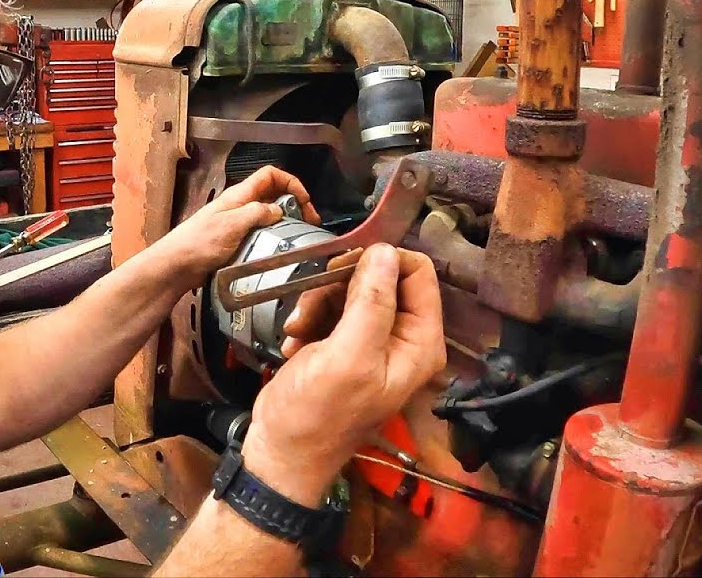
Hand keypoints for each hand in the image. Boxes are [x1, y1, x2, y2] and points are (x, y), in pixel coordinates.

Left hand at [148, 166, 318, 292]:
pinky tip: (278, 250)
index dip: (291, 182)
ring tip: (299, 236)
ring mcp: (237, 224)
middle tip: (309, 221)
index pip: (270, 175)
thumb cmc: (197, 244)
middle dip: (294, 204)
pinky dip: (273, 238)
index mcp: (238, 196)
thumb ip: (257, 213)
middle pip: (273, 194)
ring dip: (286, 222)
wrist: (176, 267)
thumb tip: (279, 210)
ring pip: (268, 215)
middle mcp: (239, 206)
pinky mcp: (235, 242)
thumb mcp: (231, 224)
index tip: (305, 201)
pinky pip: (260, 234)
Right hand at [241, 244, 445, 506]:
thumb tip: (384, 251)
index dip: (380, 262)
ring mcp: (372, 341)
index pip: (418, 272)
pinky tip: (295, 341)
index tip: (342, 269)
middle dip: (340, 284)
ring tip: (298, 329)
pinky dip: (309, 318)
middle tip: (311, 306)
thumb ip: (371, 302)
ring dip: (318, 302)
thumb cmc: (317, 414)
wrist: (282, 450)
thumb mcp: (348, 356)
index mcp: (420, 342)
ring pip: (350, 288)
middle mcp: (403, 339)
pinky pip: (330, 308)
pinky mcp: (344, 344)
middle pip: (381, 277)